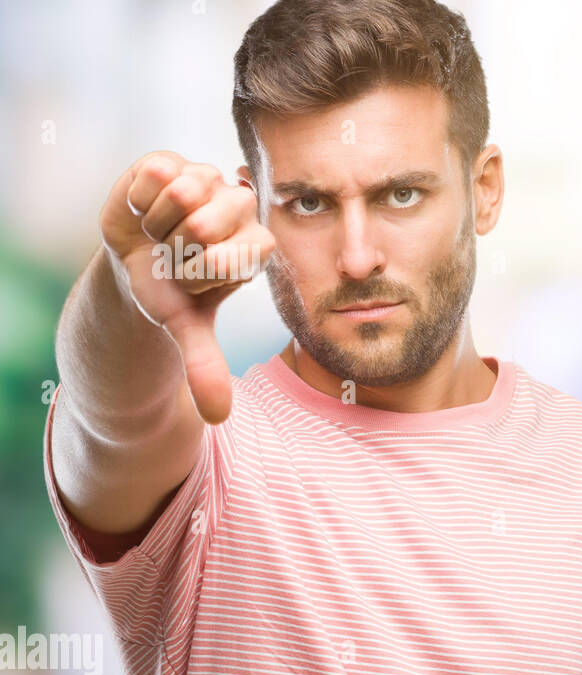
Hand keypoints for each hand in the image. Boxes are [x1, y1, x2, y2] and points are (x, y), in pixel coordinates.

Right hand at [99, 150, 275, 423]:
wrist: (133, 262)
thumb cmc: (170, 293)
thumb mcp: (185, 328)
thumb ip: (205, 365)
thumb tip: (217, 416)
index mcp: (257, 247)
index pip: (236, 256)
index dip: (202, 272)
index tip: (191, 280)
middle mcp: (243, 209)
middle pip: (210, 223)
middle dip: (177, 249)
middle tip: (172, 256)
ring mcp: (212, 180)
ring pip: (185, 195)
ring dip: (158, 224)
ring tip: (158, 234)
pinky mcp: (177, 160)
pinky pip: (157, 173)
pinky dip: (140, 199)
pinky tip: (145, 210)